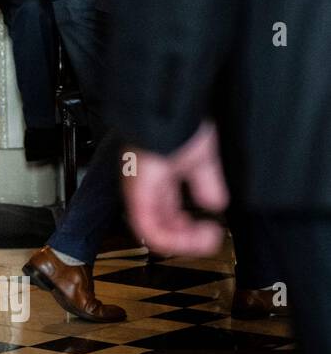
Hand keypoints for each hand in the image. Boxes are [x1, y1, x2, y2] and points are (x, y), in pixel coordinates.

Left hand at [122, 120, 229, 256]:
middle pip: (161, 228)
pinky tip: (196, 233)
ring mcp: (138, 192)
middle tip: (211, 238)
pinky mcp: (138, 194)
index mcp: (157, 181)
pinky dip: (174, 238)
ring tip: (208, 238)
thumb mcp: (201, 158)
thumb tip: (216, 203)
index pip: (168, 217)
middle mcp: (144, 190)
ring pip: (155, 234)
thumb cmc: (178, 123)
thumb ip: (206, 183)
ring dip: (184, 243)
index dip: (189, 230)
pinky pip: (149, 228)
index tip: (211, 229)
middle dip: (189, 240)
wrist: (169, 110)